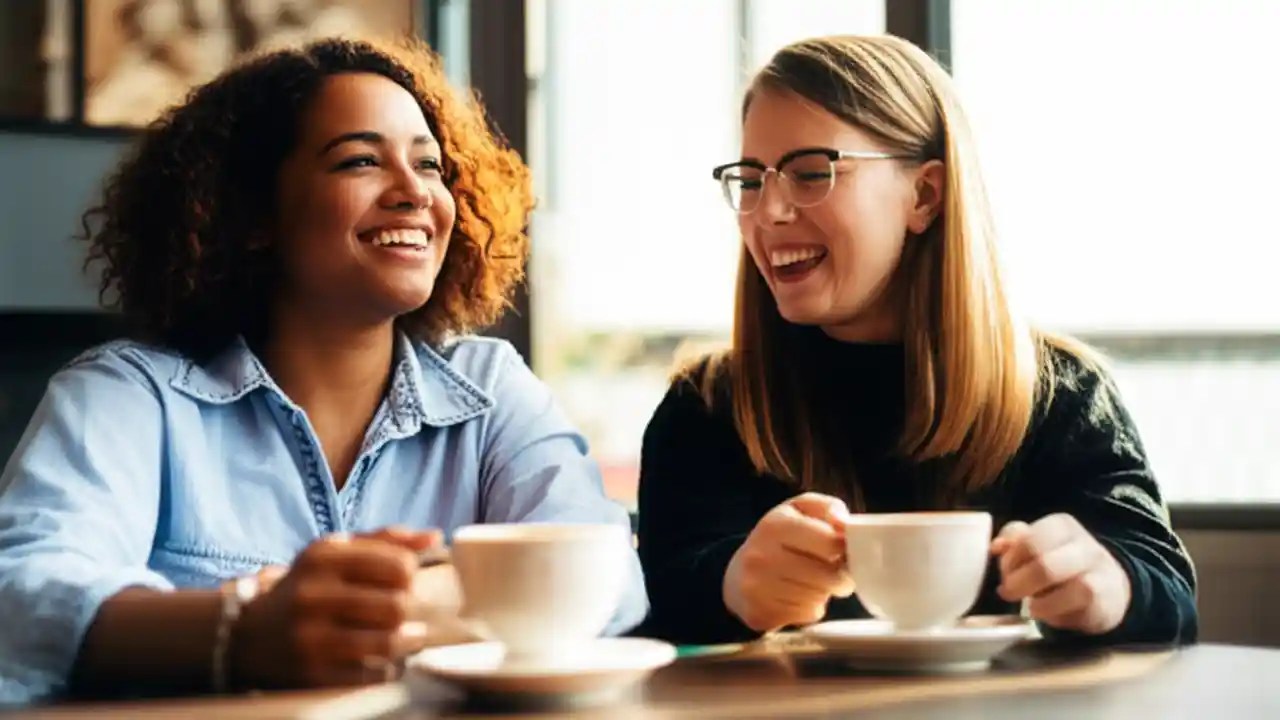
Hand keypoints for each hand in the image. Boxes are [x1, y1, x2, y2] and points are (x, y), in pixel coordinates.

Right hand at [231, 526, 441, 687]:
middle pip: (397, 605)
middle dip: (409, 609)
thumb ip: (386, 540)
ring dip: (406, 641)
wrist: (248, 636)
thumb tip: (434, 538)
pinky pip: (374, 674)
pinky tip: (384, 659)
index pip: (398, 565)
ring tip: (406, 636)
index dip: (411, 574)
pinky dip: (389, 668)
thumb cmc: (307, 587)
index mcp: (323, 558)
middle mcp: (313, 595)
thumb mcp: (335, 552)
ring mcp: (311, 638)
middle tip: (404, 611)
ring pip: (388, 642)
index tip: (403, 580)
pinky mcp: (313, 674)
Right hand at [724, 493, 854, 631]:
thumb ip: (828, 508)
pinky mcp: (759, 614)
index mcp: (774, 525)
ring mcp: (756, 588)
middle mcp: (760, 556)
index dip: (844, 548)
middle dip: (840, 577)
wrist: (738, 575)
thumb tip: (843, 524)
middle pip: (829, 576)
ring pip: (819, 598)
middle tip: (834, 572)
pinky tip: (798, 598)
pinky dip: (810, 609)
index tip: (840, 550)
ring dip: (824, 593)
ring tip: (813, 582)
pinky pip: (806, 616)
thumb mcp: (800, 510)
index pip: (830, 542)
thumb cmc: (780, 539)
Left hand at [991, 514, 1131, 634]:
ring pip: (1060, 584)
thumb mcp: (1037, 546)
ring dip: (1035, 599)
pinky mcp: (1106, 600)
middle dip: (1017, 582)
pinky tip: (1048, 614)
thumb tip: (996, 546)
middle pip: (1042, 562)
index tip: (1006, 574)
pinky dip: (1053, 612)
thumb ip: (1014, 540)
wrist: (1109, 590)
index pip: (1027, 539)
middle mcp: (1084, 544)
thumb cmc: (1062, 565)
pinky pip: (1073, 606)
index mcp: (1062, 525)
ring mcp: (1099, 571)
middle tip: (1009, 593)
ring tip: (1030, 606)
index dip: (1010, 561)